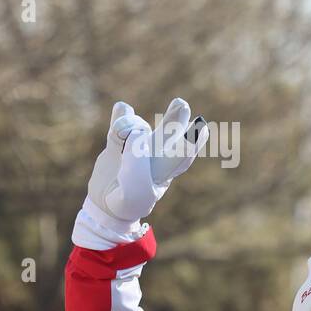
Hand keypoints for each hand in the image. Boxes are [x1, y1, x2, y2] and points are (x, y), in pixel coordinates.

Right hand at [86, 97, 207, 226]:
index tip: (203, 128)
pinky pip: (119, 125)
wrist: (107, 205)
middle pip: (167, 134)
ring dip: (132, 123)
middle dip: (175, 119)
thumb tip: (137, 132)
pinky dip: (121, 116)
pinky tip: (123, 107)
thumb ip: (137, 166)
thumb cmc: (128, 203)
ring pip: (138, 127)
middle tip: (181, 104)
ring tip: (121, 135)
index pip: (182, 154)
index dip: (193, 141)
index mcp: (166, 171)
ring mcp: (135, 146)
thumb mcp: (134, 193)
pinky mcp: (116, 142)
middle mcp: (154, 155)